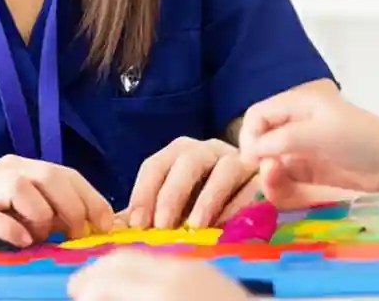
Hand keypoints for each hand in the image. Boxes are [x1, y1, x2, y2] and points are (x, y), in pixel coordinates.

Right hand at [0, 155, 112, 252]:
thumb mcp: (18, 214)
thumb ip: (48, 212)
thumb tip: (90, 224)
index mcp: (17, 168)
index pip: (64, 173)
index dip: (90, 196)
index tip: (105, 223)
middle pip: (47, 175)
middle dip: (72, 206)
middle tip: (78, 234)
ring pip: (21, 187)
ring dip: (40, 215)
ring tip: (40, 237)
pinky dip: (12, 230)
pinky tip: (20, 242)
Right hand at [68, 251, 249, 300]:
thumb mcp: (164, 296)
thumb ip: (133, 290)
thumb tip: (101, 290)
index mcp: (163, 292)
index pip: (110, 277)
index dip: (87, 283)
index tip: (73, 291)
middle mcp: (177, 274)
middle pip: (125, 260)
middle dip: (98, 272)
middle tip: (80, 286)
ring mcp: (195, 270)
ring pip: (146, 257)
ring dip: (120, 267)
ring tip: (105, 282)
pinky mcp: (208, 272)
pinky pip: (166, 262)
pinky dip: (145, 269)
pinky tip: (140, 283)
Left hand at [126, 137, 256, 228]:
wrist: (250, 196)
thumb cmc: (203, 202)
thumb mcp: (173, 205)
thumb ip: (147, 213)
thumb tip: (116, 228)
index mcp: (179, 154)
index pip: (155, 165)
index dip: (144, 193)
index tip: (138, 224)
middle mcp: (207, 150)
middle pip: (187, 161)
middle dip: (172, 193)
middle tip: (163, 226)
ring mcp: (237, 160)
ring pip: (223, 169)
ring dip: (208, 197)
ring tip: (196, 225)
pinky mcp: (262, 175)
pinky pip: (252, 185)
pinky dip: (239, 204)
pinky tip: (227, 224)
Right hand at [238, 90, 378, 206]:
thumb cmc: (360, 139)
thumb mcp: (318, 132)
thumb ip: (282, 139)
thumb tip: (252, 151)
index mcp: (298, 103)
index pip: (258, 115)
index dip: (249, 135)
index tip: (252, 159)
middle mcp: (296, 124)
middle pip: (260, 140)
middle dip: (259, 159)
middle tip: (270, 174)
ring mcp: (302, 149)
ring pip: (269, 163)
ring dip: (268, 176)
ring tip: (278, 185)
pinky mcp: (309, 171)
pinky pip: (284, 179)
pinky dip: (279, 187)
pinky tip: (284, 193)